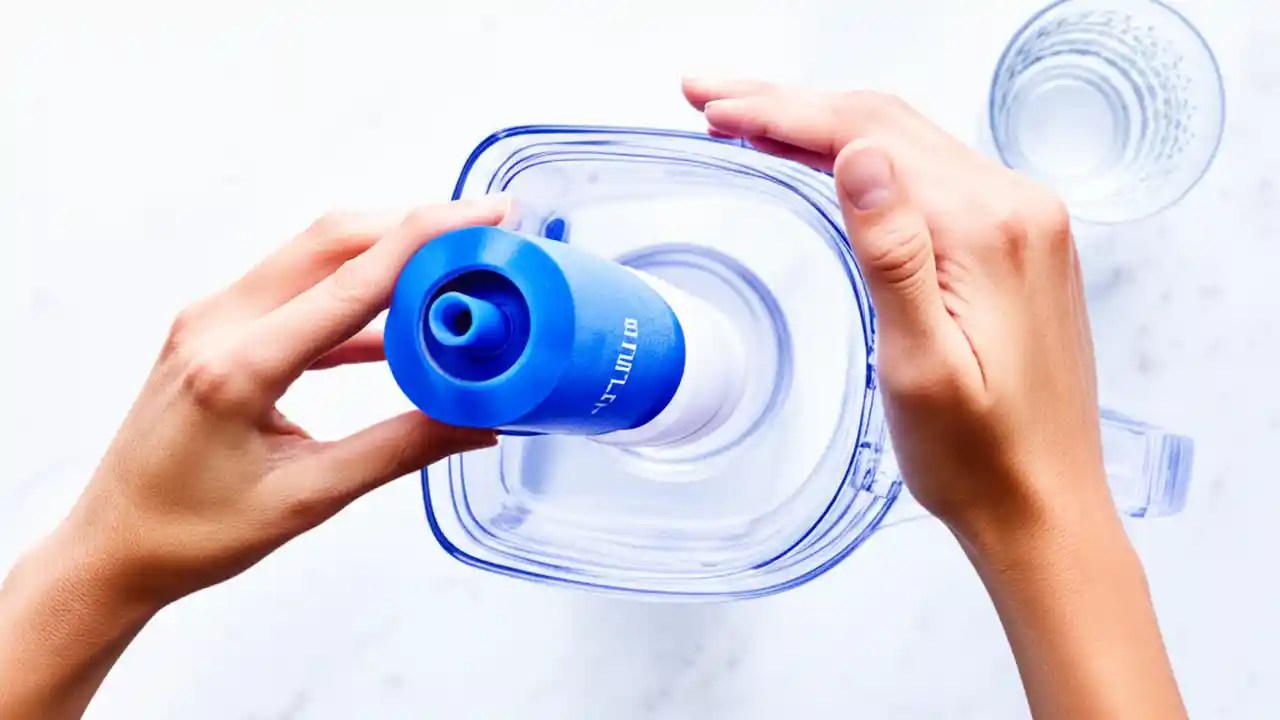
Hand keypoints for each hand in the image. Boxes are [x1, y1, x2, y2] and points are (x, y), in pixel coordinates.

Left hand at [45, 198, 504, 607]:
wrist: (113, 545)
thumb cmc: (191, 532)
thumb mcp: (307, 497)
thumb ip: (400, 449)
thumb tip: (478, 423)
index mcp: (238, 366)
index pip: (351, 281)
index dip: (426, 240)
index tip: (485, 217)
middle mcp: (217, 324)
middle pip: (332, 239)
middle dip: (414, 225)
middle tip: (485, 229)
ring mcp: (212, 318)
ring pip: (314, 254)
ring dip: (386, 251)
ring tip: (453, 268)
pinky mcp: (217, 327)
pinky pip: (297, 287)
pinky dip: (355, 292)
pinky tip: (401, 319)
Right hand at [685, 78, 1185, 718]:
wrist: (1045, 508)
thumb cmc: (981, 458)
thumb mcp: (920, 366)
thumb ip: (892, 254)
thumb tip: (860, 160)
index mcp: (991, 229)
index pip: (869, 137)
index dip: (782, 114)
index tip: (717, 105)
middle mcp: (1018, 207)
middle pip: (887, 122)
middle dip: (792, 103)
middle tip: (712, 96)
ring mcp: (1022, 221)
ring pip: (906, 142)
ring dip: (825, 122)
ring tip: (751, 117)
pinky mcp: (1015, 243)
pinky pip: (929, 174)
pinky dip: (866, 157)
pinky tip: (827, 162)